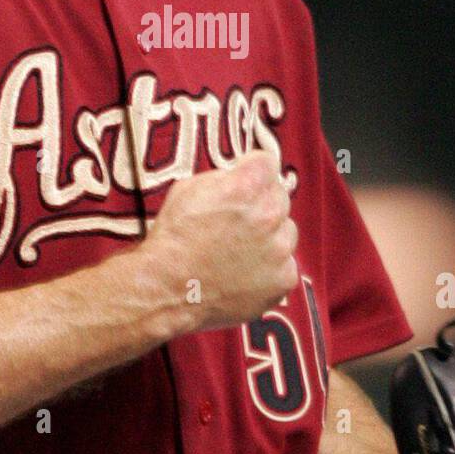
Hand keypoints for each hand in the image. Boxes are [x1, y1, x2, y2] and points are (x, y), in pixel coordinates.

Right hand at [141, 150, 298, 331]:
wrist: (168, 290)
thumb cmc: (174, 240)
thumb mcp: (188, 189)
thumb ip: (224, 177)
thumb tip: (242, 174)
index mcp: (246, 185)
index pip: (268, 163)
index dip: (253, 171)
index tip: (246, 180)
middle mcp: (268, 214)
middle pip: (280, 196)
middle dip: (261, 204)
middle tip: (237, 222)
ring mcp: (279, 249)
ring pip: (286, 231)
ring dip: (270, 237)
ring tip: (239, 251)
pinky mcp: (283, 278)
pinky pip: (286, 264)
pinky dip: (270, 268)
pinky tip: (244, 272)